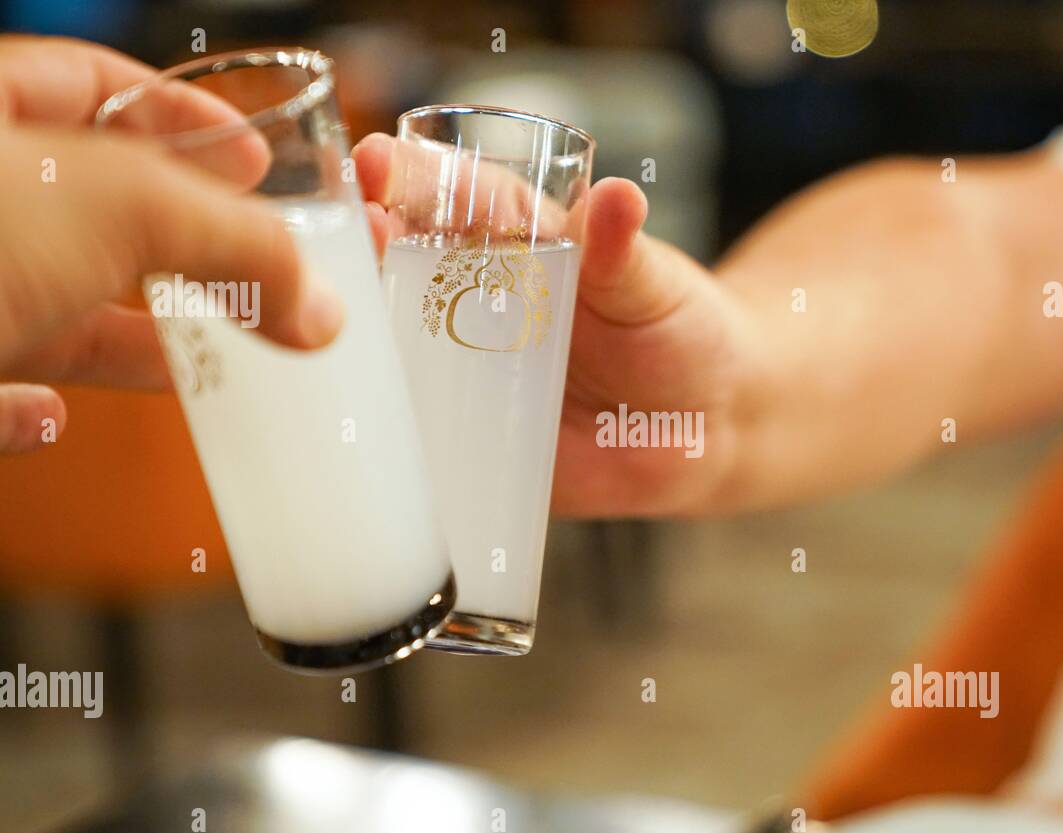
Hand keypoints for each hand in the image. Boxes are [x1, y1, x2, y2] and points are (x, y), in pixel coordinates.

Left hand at [0, 37, 342, 452]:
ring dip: (132, 343)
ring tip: (207, 365)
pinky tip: (55, 421)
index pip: (104, 87)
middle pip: (101, 211)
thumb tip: (319, 305)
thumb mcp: (115, 206)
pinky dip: (29, 411)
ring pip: (53, 309)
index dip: (193, 118)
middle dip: (189, 250)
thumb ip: (236, 245)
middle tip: (268, 276)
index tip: (263, 159)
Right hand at [353, 132, 763, 517]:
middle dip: (370, 246)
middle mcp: (487, 302)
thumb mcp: (655, 288)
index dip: (416, 178)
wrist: (712, 430)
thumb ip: (625, 253)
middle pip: (410, 266)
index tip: (378, 160)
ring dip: (369, 330)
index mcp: (526, 246)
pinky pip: (426, 427)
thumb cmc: (686, 334)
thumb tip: (619, 198)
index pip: (459, 200)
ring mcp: (477, 369)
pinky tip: (361, 419)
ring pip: (405, 343)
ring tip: (341, 318)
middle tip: (347, 236)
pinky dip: (392, 423)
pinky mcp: (481, 433)